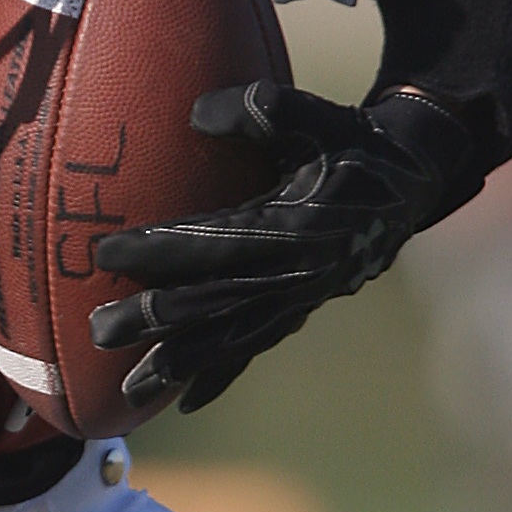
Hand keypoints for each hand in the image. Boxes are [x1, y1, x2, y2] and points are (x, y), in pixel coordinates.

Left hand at [89, 80, 480, 413]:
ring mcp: (302, 297)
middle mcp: (299, 271)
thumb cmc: (354, 141)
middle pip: (215, 301)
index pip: (216, 241)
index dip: (161, 249)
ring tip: (129, 389)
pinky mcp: (304, 308)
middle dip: (155, 319)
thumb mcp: (317, 116)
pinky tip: (185, 401)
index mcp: (298, 224)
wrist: (412, 181)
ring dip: (180, 363)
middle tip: (99, 331)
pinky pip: (257, 347)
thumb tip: (196, 115)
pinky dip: (222, 376)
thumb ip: (263, 110)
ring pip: (233, 338)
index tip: (106, 253)